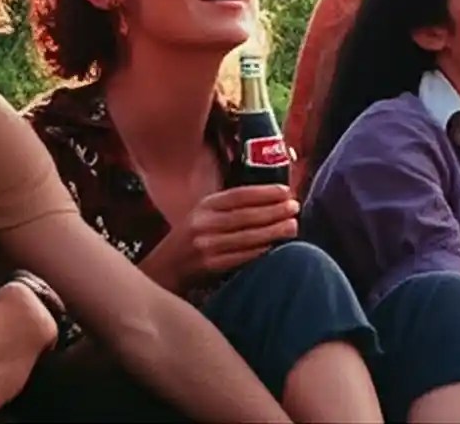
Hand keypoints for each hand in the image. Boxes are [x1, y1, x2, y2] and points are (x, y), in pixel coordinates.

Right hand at [141, 184, 297, 290]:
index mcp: (204, 206)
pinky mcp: (209, 265)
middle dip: (275, 210)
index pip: (239, 195)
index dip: (264, 192)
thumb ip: (228, 207)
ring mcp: (206, 245)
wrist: (163, 269)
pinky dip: (261, 250)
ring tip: (293, 225)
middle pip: (247, 214)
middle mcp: (203, 223)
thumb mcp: (202, 215)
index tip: (286, 191)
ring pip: (247, 236)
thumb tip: (270, 200)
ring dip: (274, 231)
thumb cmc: (190, 239)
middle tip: (295, 207)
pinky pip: (242, 256)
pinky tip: (276, 246)